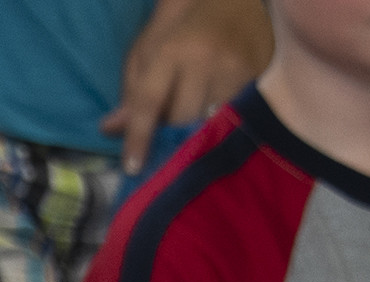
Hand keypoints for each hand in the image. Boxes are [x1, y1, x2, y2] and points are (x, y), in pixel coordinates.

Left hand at [106, 0, 269, 170]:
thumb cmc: (182, 24)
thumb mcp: (148, 48)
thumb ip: (131, 90)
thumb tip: (112, 129)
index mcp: (172, 51)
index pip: (150, 102)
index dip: (138, 137)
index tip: (131, 167)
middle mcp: (205, 61)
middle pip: (182, 119)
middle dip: (170, 131)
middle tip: (167, 130)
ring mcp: (235, 69)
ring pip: (209, 121)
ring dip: (196, 127)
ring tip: (193, 118)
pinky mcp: (257, 76)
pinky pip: (234, 114)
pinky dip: (220, 119)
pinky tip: (216, 111)